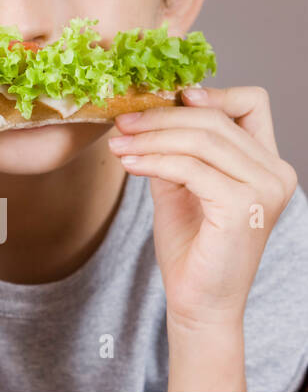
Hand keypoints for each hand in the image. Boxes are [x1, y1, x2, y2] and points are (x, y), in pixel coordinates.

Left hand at [109, 86, 297, 329]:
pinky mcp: (243, 208)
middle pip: (214, 119)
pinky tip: (127, 163)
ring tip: (117, 143)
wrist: (198, 299)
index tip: (168, 96)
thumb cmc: (191, 243)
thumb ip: (175, 148)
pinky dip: (153, 160)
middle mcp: (275, 172)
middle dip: (160, 117)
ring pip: (200, 140)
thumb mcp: (180, 183)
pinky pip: (190, 168)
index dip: (211, 92)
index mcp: (266, 162)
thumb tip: (145, 112)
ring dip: (150, 137)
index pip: (252, 103)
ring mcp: (264, 190)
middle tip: (121, 122)